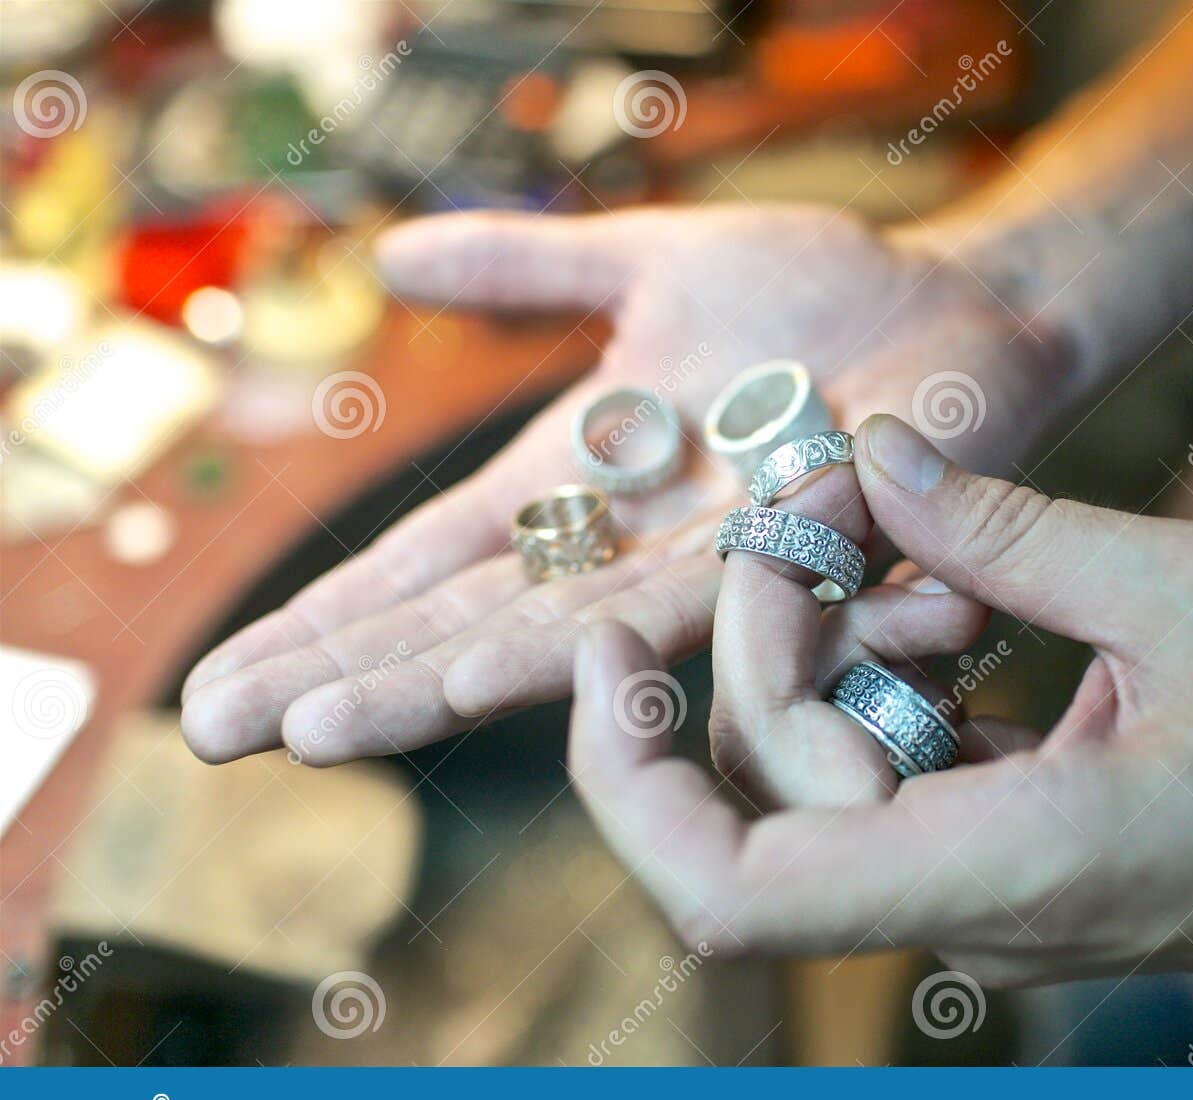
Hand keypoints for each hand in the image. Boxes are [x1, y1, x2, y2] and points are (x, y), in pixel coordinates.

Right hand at [181, 206, 1061, 764]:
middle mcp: (624, 545)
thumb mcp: (647, 263)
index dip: (329, 615)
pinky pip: (679, 611)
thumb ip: (528, 269)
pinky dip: (583, 642)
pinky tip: (489, 673)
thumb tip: (388, 257)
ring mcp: (703, 561)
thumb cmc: (816, 294)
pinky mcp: (787, 558)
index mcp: (579, 482)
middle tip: (217, 729)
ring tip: (322, 722)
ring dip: (430, 679)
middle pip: (462, 617)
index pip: (427, 563)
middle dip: (342, 670)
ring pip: (548, 637)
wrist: (955, 304)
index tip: (222, 674)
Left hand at [568, 415, 1192, 996]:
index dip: (628, 779)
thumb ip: (1015, 533)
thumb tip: (879, 458)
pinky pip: (871, 764)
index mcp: (1005, 867)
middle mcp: (958, 903)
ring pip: (806, 767)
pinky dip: (873, 669)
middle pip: (762, 774)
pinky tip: (944, 599)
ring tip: (907, 538)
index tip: (606, 646)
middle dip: (760, 619)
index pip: (731, 891)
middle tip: (831, 489)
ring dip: (821, 636)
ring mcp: (962, 887)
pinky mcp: (981, 851)